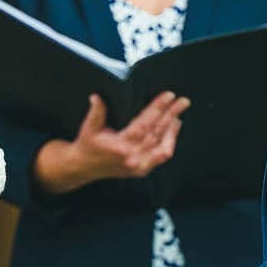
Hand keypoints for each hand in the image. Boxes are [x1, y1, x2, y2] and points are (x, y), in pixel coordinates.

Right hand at [33, 92, 189, 193]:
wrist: (83, 167)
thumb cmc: (87, 144)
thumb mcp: (89, 128)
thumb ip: (96, 112)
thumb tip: (96, 97)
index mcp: (120, 146)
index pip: (144, 124)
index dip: (158, 109)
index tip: (169, 96)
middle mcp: (132, 158)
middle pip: (157, 133)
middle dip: (171, 115)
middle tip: (183, 101)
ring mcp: (138, 166)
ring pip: (163, 147)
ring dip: (172, 129)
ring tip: (179, 113)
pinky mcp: (141, 171)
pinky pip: (161, 157)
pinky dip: (169, 142)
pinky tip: (173, 129)